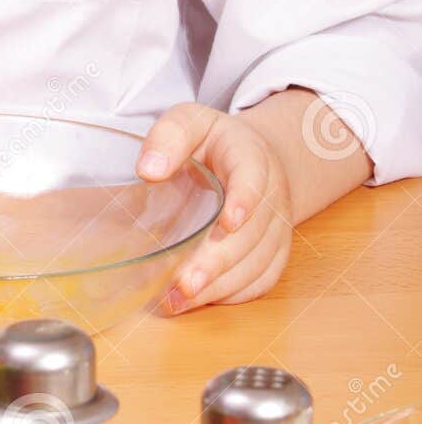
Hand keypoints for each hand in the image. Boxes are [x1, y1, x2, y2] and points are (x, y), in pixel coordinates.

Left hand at [136, 101, 293, 312]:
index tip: (228, 221)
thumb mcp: (190, 121)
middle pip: (252, 233)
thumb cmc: (214, 142)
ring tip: (180, 300)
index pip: (254, 178)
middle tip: (185, 282)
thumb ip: (170, 135)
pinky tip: (199, 302)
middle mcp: (272, 195)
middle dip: (219, 261)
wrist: (256, 158)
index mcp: (251, 157)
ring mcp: (276, 228)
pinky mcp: (273, 252)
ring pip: (257, 263)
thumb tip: (148, 169)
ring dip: (221, 286)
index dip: (245, 200)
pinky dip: (232, 295)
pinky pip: (261, 280)